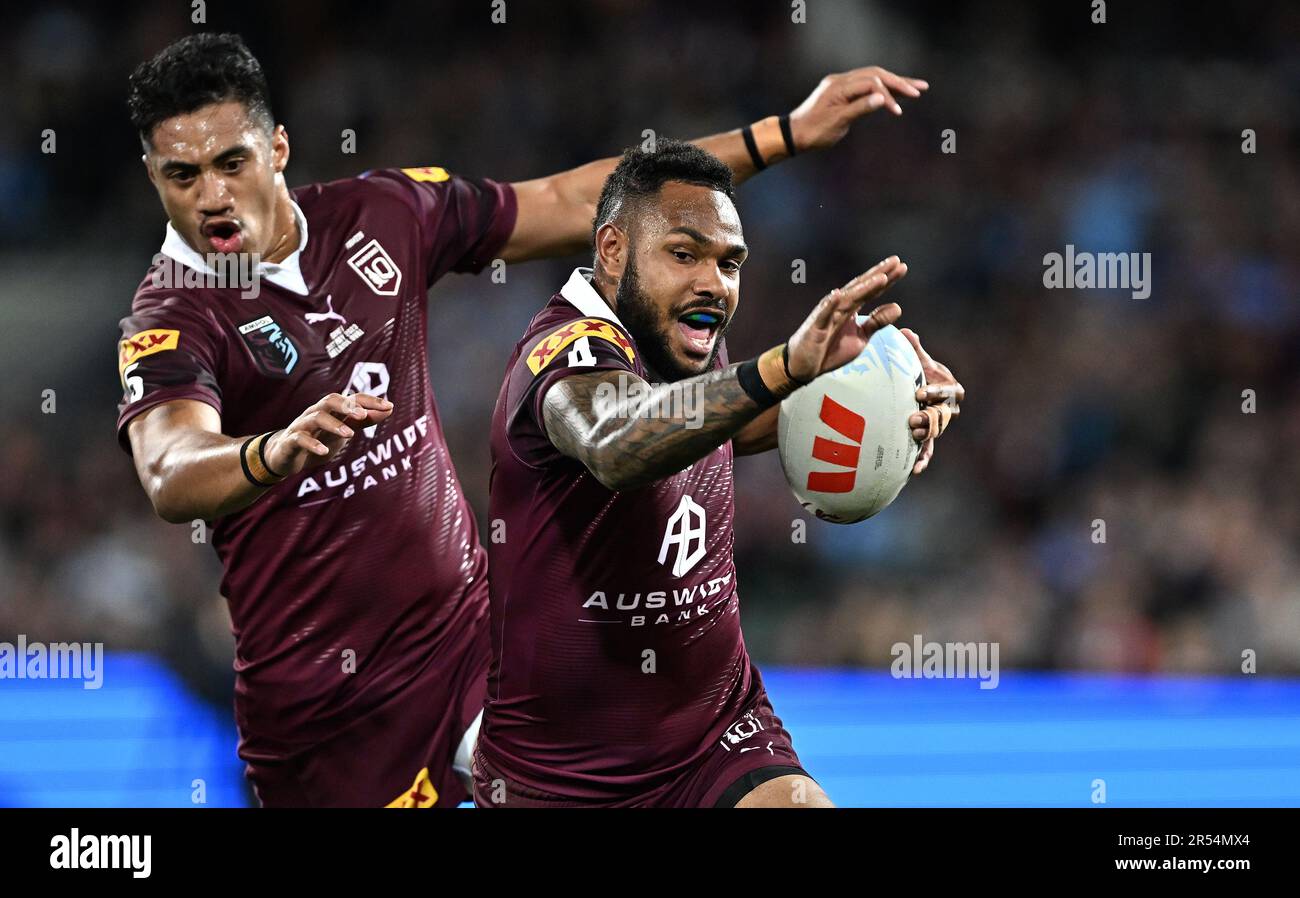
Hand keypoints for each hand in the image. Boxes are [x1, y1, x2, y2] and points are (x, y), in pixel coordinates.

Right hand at [264, 392, 393, 475]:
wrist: (286, 456)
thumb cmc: (318, 439)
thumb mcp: (344, 430)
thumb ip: (364, 420)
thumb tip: (390, 408)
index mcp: (332, 410)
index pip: (352, 398)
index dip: (370, 401)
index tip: (389, 406)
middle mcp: (317, 413)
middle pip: (330, 399)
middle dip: (347, 404)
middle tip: (363, 415)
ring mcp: (302, 426)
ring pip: (316, 417)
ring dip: (333, 424)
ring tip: (349, 434)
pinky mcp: (290, 441)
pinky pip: (299, 439)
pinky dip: (312, 443)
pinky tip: (324, 451)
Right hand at [786, 256, 907, 382]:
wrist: (803, 366)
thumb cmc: (830, 349)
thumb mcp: (861, 337)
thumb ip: (877, 322)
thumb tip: (898, 307)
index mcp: (851, 307)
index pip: (871, 290)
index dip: (887, 279)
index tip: (902, 267)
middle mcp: (840, 306)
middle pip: (861, 287)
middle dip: (878, 275)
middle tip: (896, 261)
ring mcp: (827, 314)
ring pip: (847, 299)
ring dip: (863, 288)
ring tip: (880, 278)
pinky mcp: (815, 327)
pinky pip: (823, 315)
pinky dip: (830, 304)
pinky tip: (837, 294)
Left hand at [789, 66, 928, 150]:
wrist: (793, 134)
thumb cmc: (814, 131)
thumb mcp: (837, 123)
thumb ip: (860, 108)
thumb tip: (882, 97)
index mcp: (838, 86)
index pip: (870, 83)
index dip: (887, 95)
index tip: (898, 111)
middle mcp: (840, 80)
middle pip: (875, 74)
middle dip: (899, 82)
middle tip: (921, 89)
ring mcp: (841, 84)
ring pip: (873, 78)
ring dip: (894, 82)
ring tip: (917, 88)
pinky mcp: (842, 91)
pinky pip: (866, 85)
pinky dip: (882, 89)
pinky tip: (897, 92)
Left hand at [900, 328, 962, 475]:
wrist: (918, 390)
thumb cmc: (920, 373)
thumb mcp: (918, 362)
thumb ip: (914, 350)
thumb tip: (905, 332)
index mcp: (950, 389)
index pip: (948, 391)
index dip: (935, 392)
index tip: (919, 393)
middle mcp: (948, 409)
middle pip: (943, 415)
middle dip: (929, 417)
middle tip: (913, 418)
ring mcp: (938, 425)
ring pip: (936, 432)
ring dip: (926, 434)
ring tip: (914, 435)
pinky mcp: (927, 438)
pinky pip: (928, 451)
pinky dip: (922, 460)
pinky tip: (914, 470)